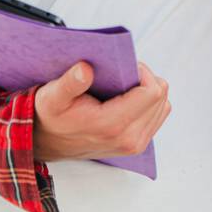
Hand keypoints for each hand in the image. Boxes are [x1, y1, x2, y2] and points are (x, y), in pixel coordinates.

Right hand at [33, 60, 170, 161]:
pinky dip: (148, 102)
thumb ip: (69, 83)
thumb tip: (86, 69)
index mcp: (112, 126)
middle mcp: (129, 139)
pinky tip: (128, 98)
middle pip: (161, 97)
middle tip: (122, 74)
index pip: (152, 92)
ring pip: (163, 105)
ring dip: (148, 90)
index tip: (123, 67)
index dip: (142, 72)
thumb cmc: (51, 116)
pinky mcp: (139, 144)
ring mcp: (136, 144)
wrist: (47, 142)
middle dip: (146, 79)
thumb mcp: (51, 97)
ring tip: (123, 87)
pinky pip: (158, 115)